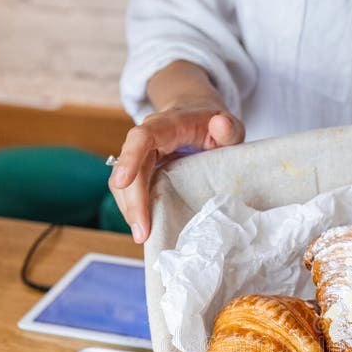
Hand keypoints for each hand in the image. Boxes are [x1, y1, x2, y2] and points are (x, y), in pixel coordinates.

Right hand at [108, 102, 244, 242]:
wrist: (197, 115)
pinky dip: (135, 208)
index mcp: (167, 125)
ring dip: (130, 209)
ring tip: (142, 236)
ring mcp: (142, 155)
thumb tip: (220, 124)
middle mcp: (148, 138)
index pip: (142, 137)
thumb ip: (229, 127)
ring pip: (124, 182)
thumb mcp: (229, 125)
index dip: (129, 159)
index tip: (121, 182)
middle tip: (141, 233)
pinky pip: (130, 189)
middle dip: (132, 201)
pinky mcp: (141, 169)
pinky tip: (144, 226)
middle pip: (129, 168)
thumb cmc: (214, 124)